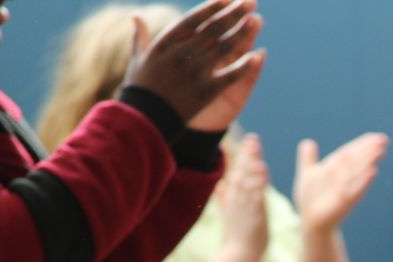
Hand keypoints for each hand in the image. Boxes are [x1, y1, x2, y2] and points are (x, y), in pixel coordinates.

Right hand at [124, 0, 264, 124]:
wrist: (146, 119)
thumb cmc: (141, 87)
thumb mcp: (138, 58)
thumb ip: (140, 36)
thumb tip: (136, 15)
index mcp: (166, 43)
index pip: (194, 19)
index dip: (212, 7)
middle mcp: (183, 54)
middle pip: (214, 29)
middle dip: (234, 13)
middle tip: (250, 2)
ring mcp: (196, 72)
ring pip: (224, 48)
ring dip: (242, 33)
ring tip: (256, 20)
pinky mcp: (207, 91)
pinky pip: (229, 75)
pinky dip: (243, 66)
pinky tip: (256, 56)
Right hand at [217, 133, 268, 255]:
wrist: (239, 255)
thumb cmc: (237, 236)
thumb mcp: (228, 214)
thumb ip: (224, 199)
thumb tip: (219, 186)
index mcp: (233, 197)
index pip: (237, 172)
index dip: (243, 156)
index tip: (248, 140)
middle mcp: (238, 198)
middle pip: (242, 171)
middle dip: (247, 154)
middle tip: (253, 137)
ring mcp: (244, 205)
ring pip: (247, 179)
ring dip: (251, 162)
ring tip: (256, 147)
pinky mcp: (253, 213)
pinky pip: (256, 194)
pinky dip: (258, 181)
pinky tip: (263, 169)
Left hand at [292, 133, 388, 233]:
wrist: (310, 221)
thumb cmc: (311, 199)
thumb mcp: (307, 174)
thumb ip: (308, 158)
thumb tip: (309, 143)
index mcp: (334, 169)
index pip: (350, 153)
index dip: (362, 144)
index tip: (375, 136)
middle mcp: (342, 178)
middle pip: (357, 161)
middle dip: (369, 150)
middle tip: (384, 141)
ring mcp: (344, 190)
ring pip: (358, 173)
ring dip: (369, 161)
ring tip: (380, 151)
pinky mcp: (343, 203)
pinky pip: (355, 190)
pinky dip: (363, 181)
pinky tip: (373, 172)